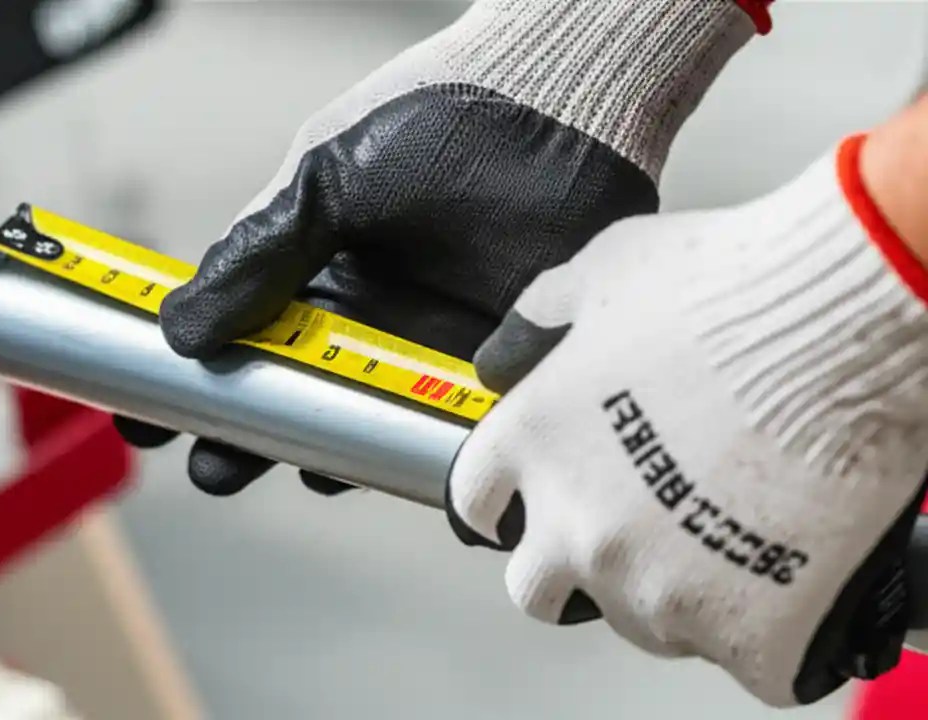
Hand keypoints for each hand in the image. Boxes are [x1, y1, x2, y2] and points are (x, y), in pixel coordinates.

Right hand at [118, 0, 754, 495]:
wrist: (558, 104)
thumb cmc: (437, 120)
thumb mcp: (327, 182)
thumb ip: (258, 255)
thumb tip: (181, 325)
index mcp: (316, 281)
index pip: (239, 347)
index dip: (191, 388)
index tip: (145, 420)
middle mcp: (367, 327)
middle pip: (296, 408)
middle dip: (252, 444)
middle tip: (218, 467)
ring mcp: (428, 355)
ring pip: (370, 437)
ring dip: (341, 465)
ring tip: (319, 471)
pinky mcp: (497, 374)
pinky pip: (462, 439)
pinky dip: (445, 467)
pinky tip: (430, 478)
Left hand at [448, 137, 927, 705]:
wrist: (841, 328)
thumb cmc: (733, 289)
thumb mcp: (606, 272)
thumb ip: (544, 317)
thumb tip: (514, 347)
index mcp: (533, 445)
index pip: (479, 504)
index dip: (508, 505)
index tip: (531, 506)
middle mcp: (576, 525)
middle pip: (537, 588)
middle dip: (570, 571)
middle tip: (629, 536)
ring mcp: (654, 587)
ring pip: (641, 623)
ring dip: (670, 591)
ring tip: (726, 532)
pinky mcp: (742, 633)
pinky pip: (742, 659)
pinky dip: (763, 632)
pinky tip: (784, 576)